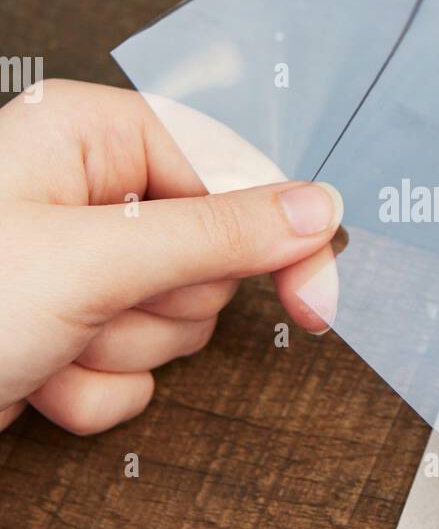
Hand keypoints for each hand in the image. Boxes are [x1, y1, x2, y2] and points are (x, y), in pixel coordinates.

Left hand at [0, 80, 341, 434]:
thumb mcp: (92, 260)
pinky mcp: (66, 334)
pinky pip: (133, 372)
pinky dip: (90, 390)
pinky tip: (33, 377)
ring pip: (173, 324)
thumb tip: (315, 208)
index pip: (230, 177)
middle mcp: (86, 196)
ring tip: (45, 339)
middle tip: (91, 304)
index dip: (273, 243)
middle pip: (206, 261)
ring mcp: (77, 270)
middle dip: (152, 307)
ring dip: (115, 352)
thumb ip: (218, 236)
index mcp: (91, 137)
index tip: (315, 301)